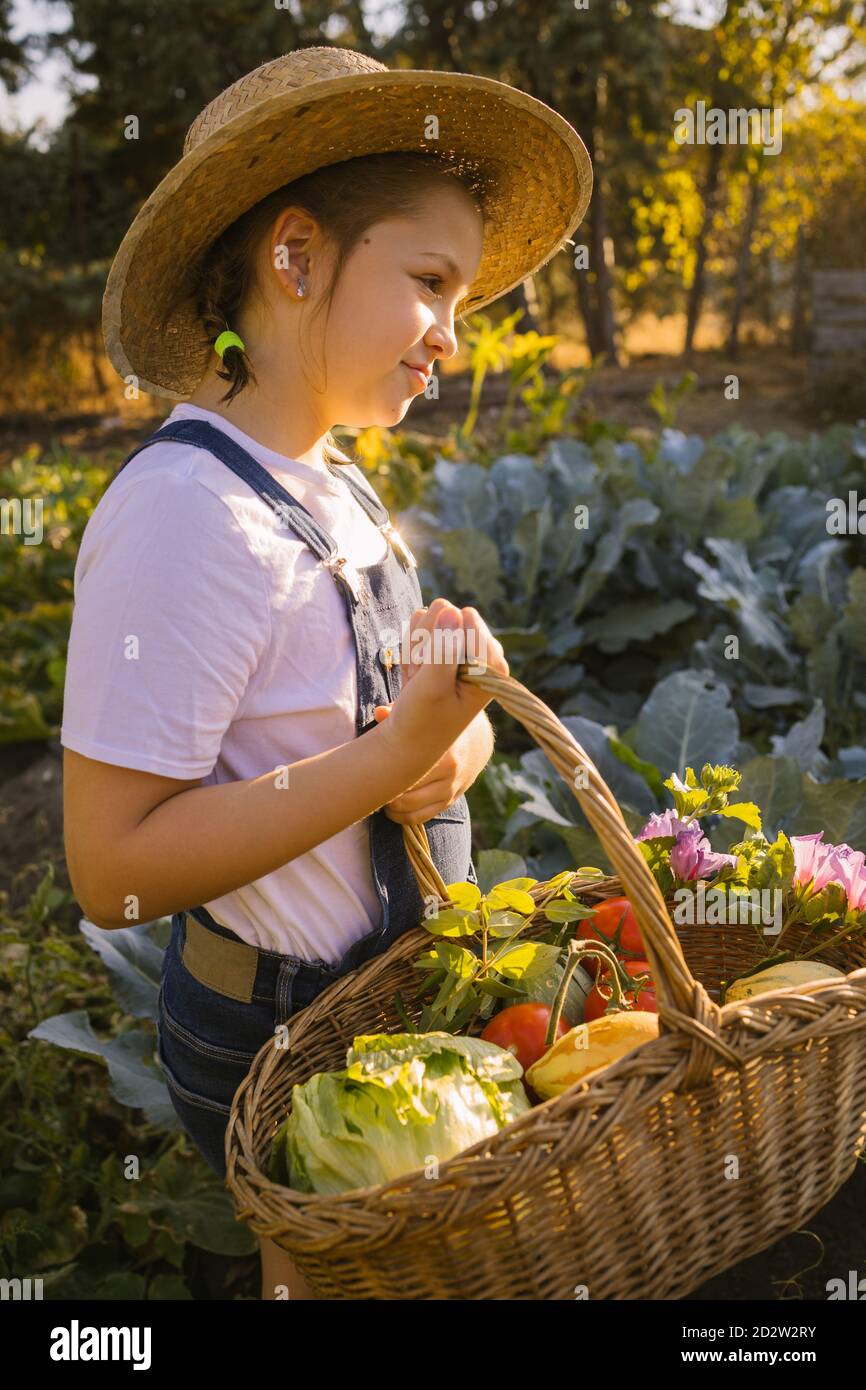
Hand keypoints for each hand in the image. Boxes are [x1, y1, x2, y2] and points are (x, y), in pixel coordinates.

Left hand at [372, 707, 492, 823]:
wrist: (477, 739)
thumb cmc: (441, 724)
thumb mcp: (425, 715)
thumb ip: (399, 712)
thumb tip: (378, 713)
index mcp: (443, 751)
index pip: (406, 773)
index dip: (384, 777)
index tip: (371, 772)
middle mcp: (450, 773)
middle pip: (406, 797)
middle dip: (386, 796)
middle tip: (373, 786)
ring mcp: (451, 790)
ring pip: (413, 811)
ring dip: (392, 810)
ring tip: (381, 798)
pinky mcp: (450, 801)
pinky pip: (423, 817)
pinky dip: (404, 817)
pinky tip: (393, 809)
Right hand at [374, 598, 507, 760]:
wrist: (406, 741)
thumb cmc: (422, 720)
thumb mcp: (432, 687)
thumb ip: (443, 648)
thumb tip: (452, 610)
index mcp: (491, 663)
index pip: (465, 620)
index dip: (440, 643)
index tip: (435, 676)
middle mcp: (482, 651)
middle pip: (448, 612)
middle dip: (427, 642)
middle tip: (424, 678)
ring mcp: (463, 647)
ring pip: (431, 616)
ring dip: (417, 647)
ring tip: (419, 679)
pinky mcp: (446, 647)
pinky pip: (421, 625)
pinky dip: (412, 649)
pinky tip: (415, 674)